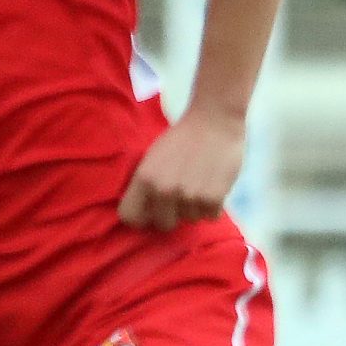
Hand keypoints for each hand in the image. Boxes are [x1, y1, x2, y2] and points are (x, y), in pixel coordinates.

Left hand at [120, 110, 243, 229]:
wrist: (215, 121)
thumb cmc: (182, 136)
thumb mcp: (153, 157)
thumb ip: (147, 183)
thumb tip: (147, 209)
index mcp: (145, 179)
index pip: (130, 217)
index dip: (141, 217)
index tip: (151, 211)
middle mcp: (164, 191)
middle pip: (163, 225)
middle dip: (172, 215)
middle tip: (181, 200)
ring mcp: (190, 196)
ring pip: (191, 220)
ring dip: (195, 208)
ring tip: (201, 187)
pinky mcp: (213, 198)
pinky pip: (210, 217)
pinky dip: (213, 207)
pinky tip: (213, 189)